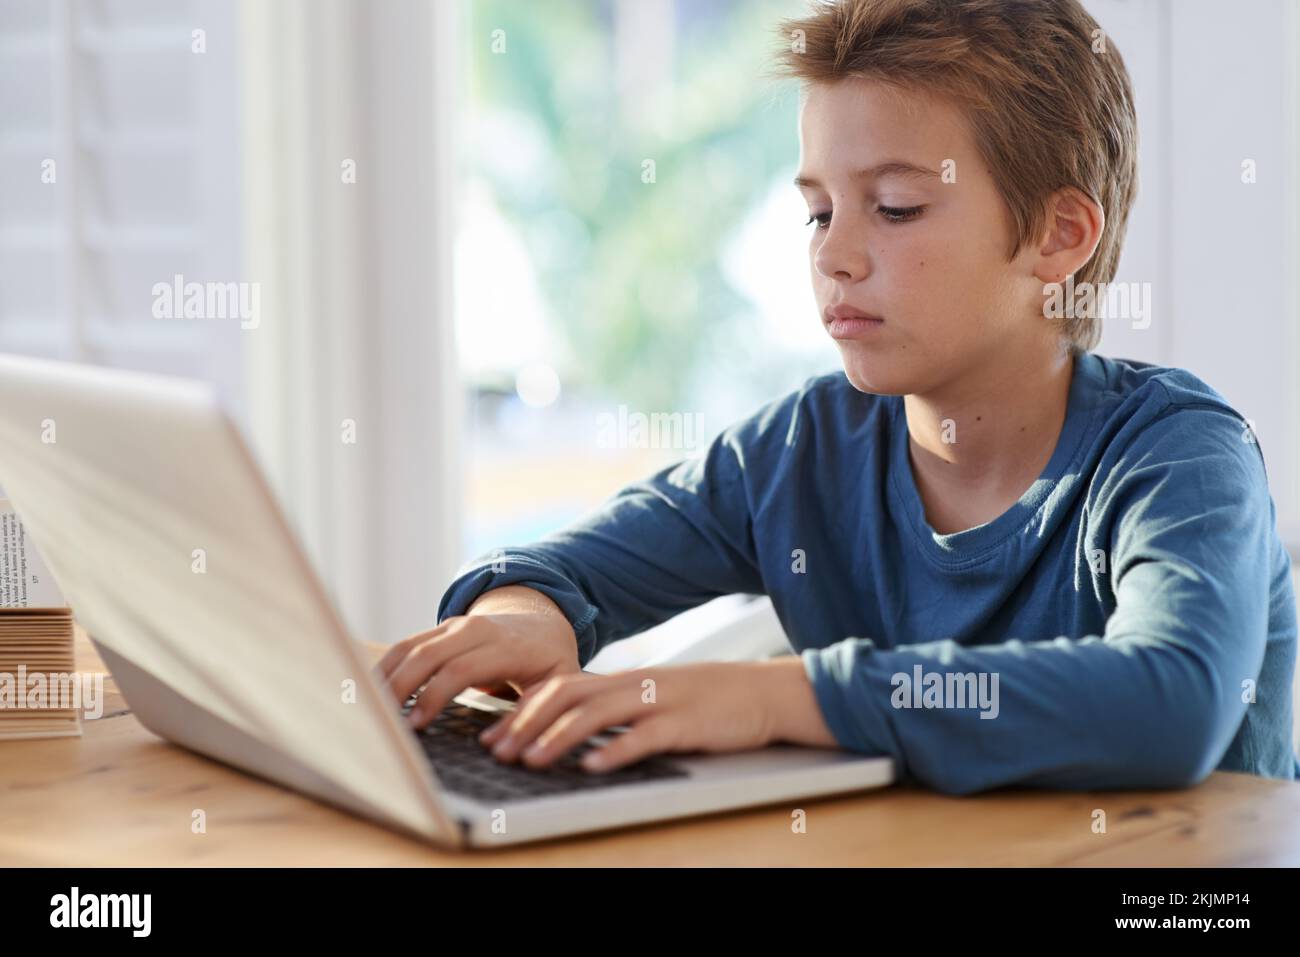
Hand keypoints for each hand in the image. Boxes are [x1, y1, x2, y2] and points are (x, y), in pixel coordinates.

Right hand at [377, 587, 580, 728]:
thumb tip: (505, 745)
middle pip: (427, 656)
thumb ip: (538, 709)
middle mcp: (476, 630)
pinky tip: (370, 691)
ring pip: (410, 647)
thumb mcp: (559, 682)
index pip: (461, 669)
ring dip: (385, 677)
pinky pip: (406, 644)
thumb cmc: (550, 661)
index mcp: (506, 646)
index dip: (435, 697)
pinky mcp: (440, 628)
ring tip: (366, 710)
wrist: (543, 620)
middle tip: (382, 723)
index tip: (417, 726)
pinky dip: (385, 666)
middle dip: (401, 689)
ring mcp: (455, 626)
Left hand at [479, 657, 836, 772]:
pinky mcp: (686, 724)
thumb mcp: (656, 700)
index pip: (562, 686)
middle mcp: (636, 686)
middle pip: (569, 695)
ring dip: (558, 736)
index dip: (522, 710)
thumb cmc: (709, 702)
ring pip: (598, 713)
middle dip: (527, 722)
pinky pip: (645, 736)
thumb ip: (619, 710)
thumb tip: (575, 732)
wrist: (766, 693)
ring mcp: (661, 702)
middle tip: (497, 750)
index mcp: (625, 681)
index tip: (493, 734)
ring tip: (530, 759)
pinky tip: (593, 766)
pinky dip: (616, 751)